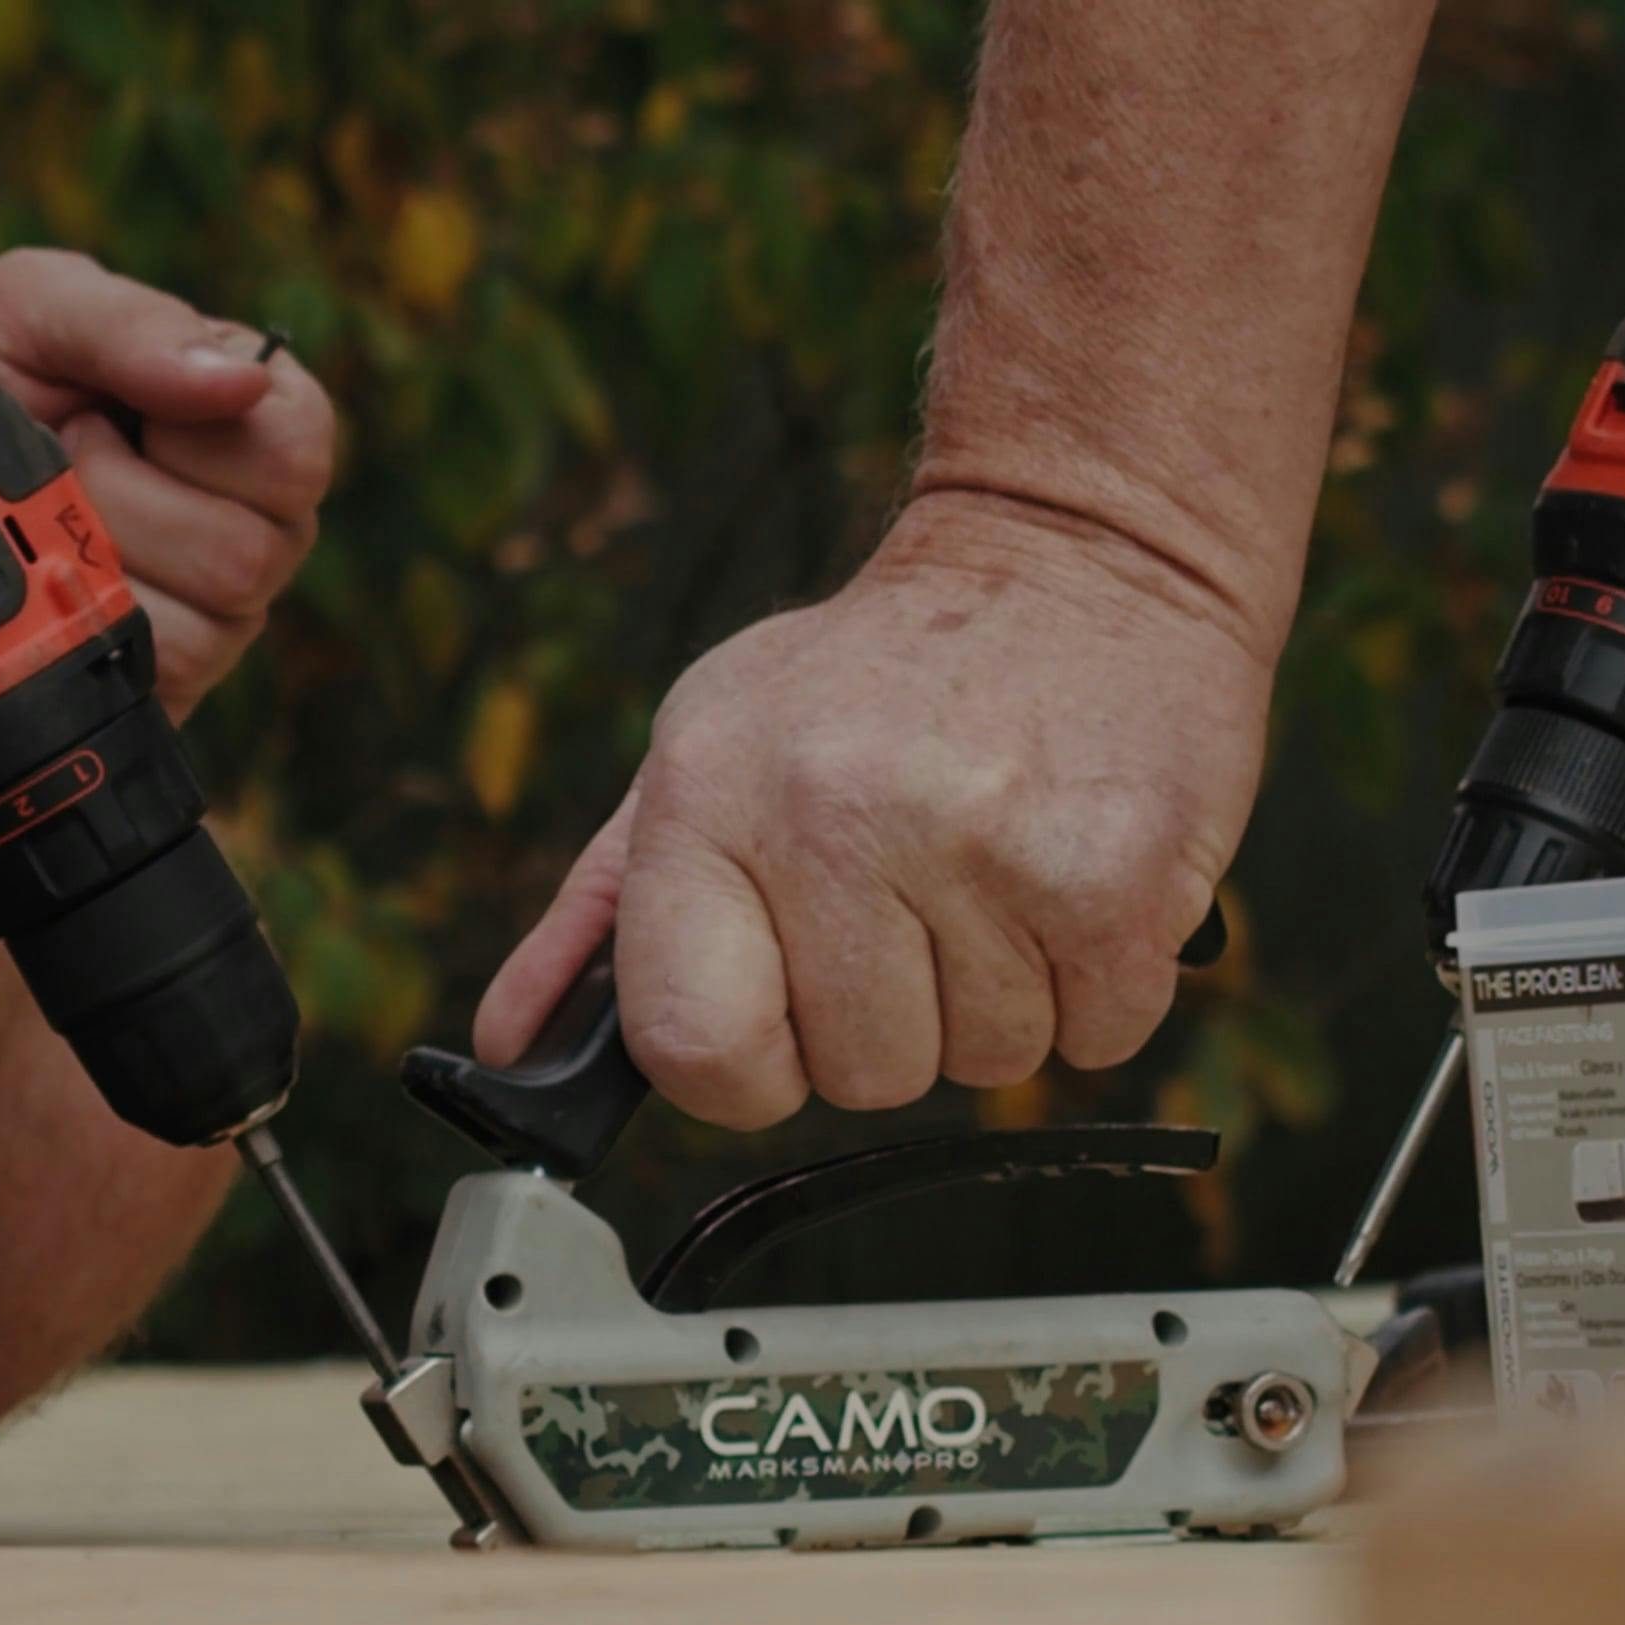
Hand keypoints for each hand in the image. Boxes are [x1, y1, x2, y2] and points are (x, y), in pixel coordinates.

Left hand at [0, 249, 333, 718]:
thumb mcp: (23, 313)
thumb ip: (125, 325)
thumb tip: (240, 379)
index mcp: (227, 422)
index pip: (300, 441)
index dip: (221, 434)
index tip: (126, 415)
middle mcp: (233, 527)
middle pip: (254, 547)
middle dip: (126, 501)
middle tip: (56, 465)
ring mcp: (198, 619)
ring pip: (207, 622)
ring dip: (95, 563)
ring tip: (34, 525)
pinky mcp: (151, 689)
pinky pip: (155, 680)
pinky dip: (77, 630)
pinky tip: (31, 594)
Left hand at [480, 497, 1269, 1126]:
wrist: (1082, 549)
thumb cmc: (877, 678)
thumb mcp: (706, 748)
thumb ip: (602, 911)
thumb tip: (512, 1044)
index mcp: (713, 794)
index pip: (692, 1047)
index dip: (746, 1066)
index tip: (784, 1016)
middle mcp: (839, 816)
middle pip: (860, 1076)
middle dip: (896, 1015)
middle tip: (920, 894)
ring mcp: (983, 848)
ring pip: (985, 1064)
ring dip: (1001, 994)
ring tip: (997, 867)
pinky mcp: (1111, 876)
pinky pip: (1096, 1037)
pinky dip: (1095, 983)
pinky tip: (1069, 874)